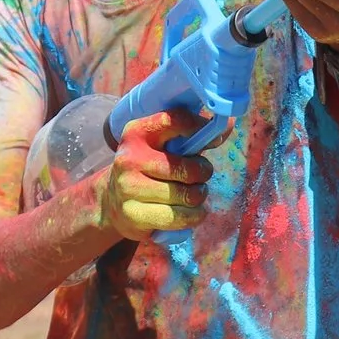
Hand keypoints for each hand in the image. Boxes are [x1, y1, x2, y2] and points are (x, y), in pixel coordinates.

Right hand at [96, 109, 215, 240]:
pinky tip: (191, 212)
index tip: (213, 139)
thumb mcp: (163, 146)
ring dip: (198, 196)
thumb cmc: (149, 167)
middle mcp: (129, 159)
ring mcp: (128, 188)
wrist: (112, 200)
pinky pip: (179, 217)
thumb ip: (192, 136)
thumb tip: (227, 124)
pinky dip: (194, 216)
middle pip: (186, 168)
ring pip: (186, 195)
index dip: (199, 128)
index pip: (173, 121)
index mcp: (136, 133)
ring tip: (192, 194)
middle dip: (202, 173)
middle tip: (200, 176)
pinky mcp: (133, 216)